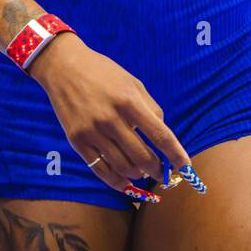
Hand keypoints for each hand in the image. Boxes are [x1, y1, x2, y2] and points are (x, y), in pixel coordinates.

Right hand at [28, 32, 190, 196]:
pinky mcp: (77, 141)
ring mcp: (92, 131)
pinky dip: (116, 181)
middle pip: (142, 156)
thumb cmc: (103, 73)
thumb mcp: (133, 83)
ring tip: (143, 172)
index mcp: (129, 102)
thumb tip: (161, 134)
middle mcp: (111, 119)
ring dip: (138, 174)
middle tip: (162, 173)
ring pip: (122, 166)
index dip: (175, 154)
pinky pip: (100, 169)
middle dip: (157, 169)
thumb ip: (150, 108)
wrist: (64, 67)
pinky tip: (125, 183)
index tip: (185, 166)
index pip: (159, 134)